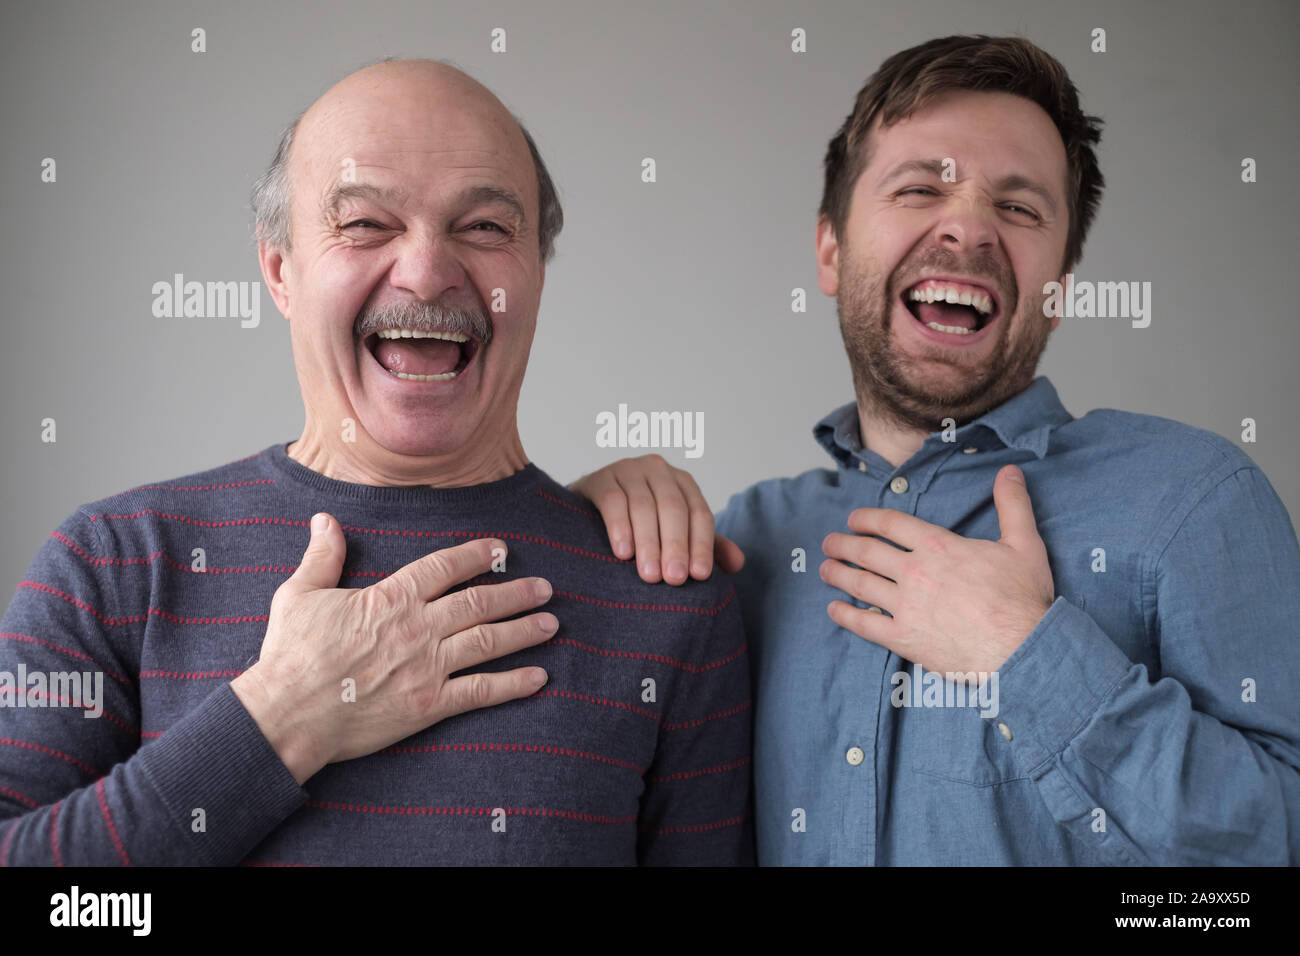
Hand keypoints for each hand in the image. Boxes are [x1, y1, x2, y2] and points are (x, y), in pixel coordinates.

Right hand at [231, 514, 556, 783]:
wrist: (287, 713)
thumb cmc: (290, 656)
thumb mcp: (299, 595)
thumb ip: (322, 557)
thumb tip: (324, 520)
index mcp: (391, 598)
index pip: (445, 568)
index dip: (476, 556)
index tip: (501, 549)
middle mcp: (418, 628)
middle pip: (479, 603)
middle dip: (517, 593)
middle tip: (546, 588)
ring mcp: (427, 667)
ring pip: (487, 641)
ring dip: (523, 631)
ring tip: (551, 623)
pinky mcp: (428, 706)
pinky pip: (480, 691)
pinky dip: (513, 684)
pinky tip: (539, 677)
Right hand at [569, 454, 743, 584]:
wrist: (589, 512)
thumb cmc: (640, 527)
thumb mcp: (675, 535)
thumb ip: (707, 547)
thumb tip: (738, 564)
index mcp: (683, 483)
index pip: (699, 513)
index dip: (701, 544)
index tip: (699, 576)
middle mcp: (658, 470)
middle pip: (673, 508)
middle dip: (675, 545)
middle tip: (673, 579)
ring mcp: (628, 470)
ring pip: (643, 505)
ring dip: (648, 542)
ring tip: (649, 575)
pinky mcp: (600, 478)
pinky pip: (613, 500)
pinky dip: (619, 527)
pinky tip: (622, 552)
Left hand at [819, 465, 1053, 674]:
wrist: (1023, 649)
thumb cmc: (1023, 598)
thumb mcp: (1024, 543)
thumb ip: (1012, 504)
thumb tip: (1009, 471)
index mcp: (938, 546)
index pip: (891, 524)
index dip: (867, 519)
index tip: (853, 520)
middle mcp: (915, 572)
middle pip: (867, 552)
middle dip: (843, 545)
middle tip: (828, 543)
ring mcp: (906, 606)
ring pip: (861, 585)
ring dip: (838, 574)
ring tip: (824, 569)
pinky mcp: (905, 638)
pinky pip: (866, 625)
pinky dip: (845, 616)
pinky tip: (834, 609)